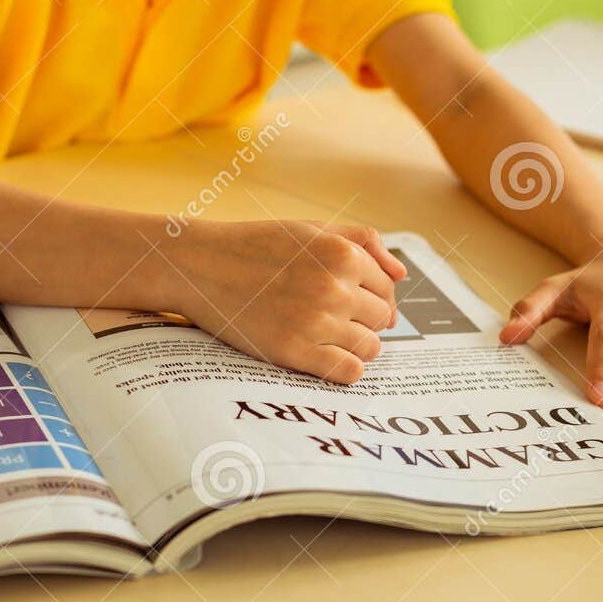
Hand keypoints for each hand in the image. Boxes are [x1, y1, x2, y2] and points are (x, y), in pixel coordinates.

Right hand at [172, 220, 403, 383]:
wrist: (200, 266)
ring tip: (329, 335)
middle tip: (332, 315)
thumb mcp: (312, 229)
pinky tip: (325, 355)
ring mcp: (315, 322)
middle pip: (381, 318)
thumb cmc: (257, 246)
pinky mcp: (295, 352)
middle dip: (364, 319)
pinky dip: (345, 368)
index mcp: (342, 253)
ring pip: (371, 347)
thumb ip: (363, 242)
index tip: (352, 299)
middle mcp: (334, 287)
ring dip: (357, 344)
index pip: (388, 287)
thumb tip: (402, 275)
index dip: (374, 295)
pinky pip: (349, 372)